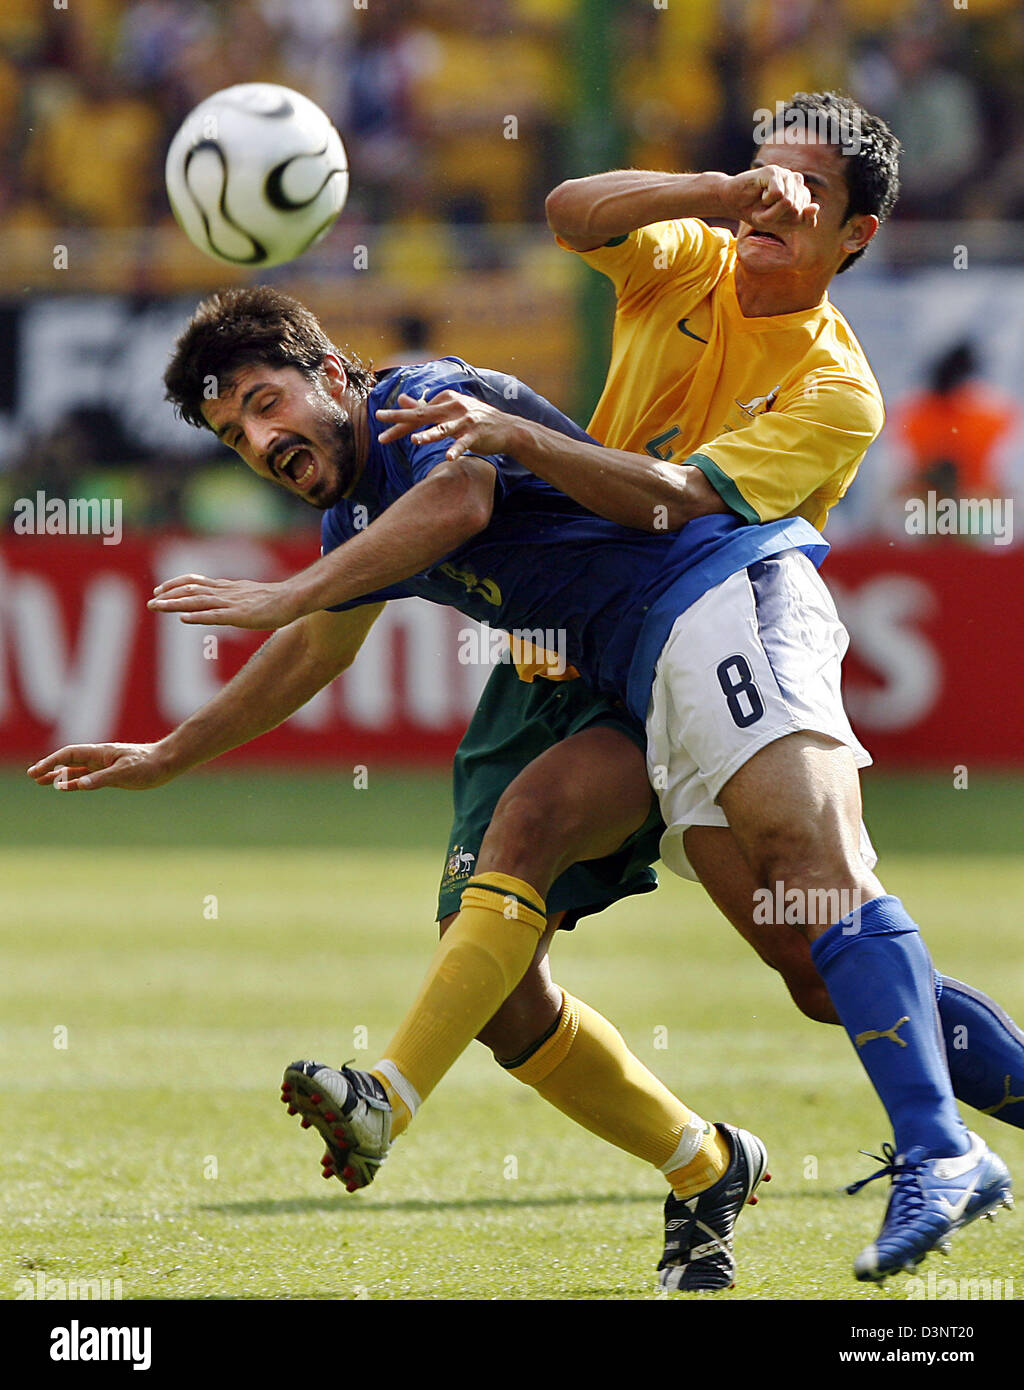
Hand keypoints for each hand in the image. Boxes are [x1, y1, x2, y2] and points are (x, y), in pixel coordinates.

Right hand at [27, 742, 174, 790]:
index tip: (37, 771)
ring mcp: (104, 766)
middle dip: (49, 767)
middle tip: (31, 776)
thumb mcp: (125, 773)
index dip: (51, 762)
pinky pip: (87, 777)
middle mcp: (99, 757)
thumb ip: (101, 778)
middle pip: (68, 760)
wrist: (166, 763)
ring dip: (58, 775)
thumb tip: (78, 785)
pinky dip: (74, 781)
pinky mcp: (111, 774)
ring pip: (75, 770)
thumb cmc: (148, 765)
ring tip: (41, 781)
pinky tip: (66, 787)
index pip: (69, 754)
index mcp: (100, 752)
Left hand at [147, 573, 303, 628]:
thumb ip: (233, 597)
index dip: (175, 585)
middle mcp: (225, 592)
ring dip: (175, 604)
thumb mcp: (249, 595)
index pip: (196, 582)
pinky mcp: (240, 615)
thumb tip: (222, 602)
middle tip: (151, 601)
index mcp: (227, 588)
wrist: (292, 599)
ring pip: (198, 601)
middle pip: (191, 590)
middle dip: (169, 595)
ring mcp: (231, 603)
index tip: (160, 590)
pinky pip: (215, 616)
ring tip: (157, 607)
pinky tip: (183, 618)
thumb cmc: (274, 600)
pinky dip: (197, 616)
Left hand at [376, 391, 521, 461]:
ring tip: (415, 440)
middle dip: (401, 419)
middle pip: (423, 415)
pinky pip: (464, 443)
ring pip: (443, 429)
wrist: (507, 428)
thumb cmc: (475, 420)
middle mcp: (453, 406)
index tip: (380, 428)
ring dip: (429, 434)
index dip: (398, 421)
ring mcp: (465, 420)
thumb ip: (425, 406)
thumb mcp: (449, 410)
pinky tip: (449, 459)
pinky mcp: (476, 433)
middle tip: (381, 419)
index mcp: (444, 399)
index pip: (417, 412)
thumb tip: (402, 399)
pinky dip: (456, 450)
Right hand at [724, 165, 818, 230]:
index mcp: (801, 194)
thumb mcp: (780, 225)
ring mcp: (786, 175)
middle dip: (778, 218)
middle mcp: (796, 182)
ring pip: (788, 203)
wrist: (732, 202)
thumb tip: (816, 207)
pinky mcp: (774, 171)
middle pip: (797, 210)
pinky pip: (778, 194)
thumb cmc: (755, 212)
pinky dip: (766, 201)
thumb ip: (802, 220)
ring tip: (762, 203)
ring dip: (771, 211)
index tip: (776, 219)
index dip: (787, 224)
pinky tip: (761, 193)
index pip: (805, 217)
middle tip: (766, 211)